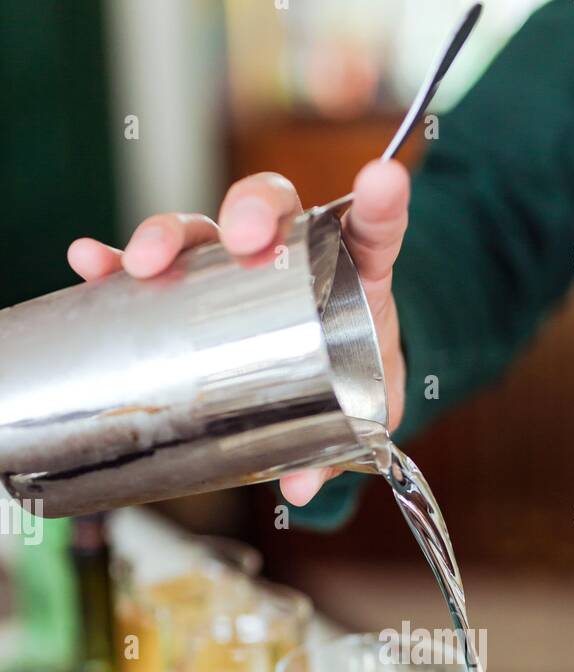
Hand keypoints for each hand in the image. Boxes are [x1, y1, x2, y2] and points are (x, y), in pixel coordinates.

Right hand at [68, 163, 409, 506]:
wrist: (332, 376)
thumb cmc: (355, 377)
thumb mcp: (362, 410)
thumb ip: (343, 445)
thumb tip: (301, 487)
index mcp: (356, 270)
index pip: (373, 227)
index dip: (379, 203)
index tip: (382, 180)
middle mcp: (294, 250)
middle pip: (271, 205)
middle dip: (251, 211)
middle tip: (244, 238)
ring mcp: (242, 262)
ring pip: (206, 228)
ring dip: (173, 235)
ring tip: (146, 260)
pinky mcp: (198, 282)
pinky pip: (160, 264)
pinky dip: (119, 259)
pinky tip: (89, 260)